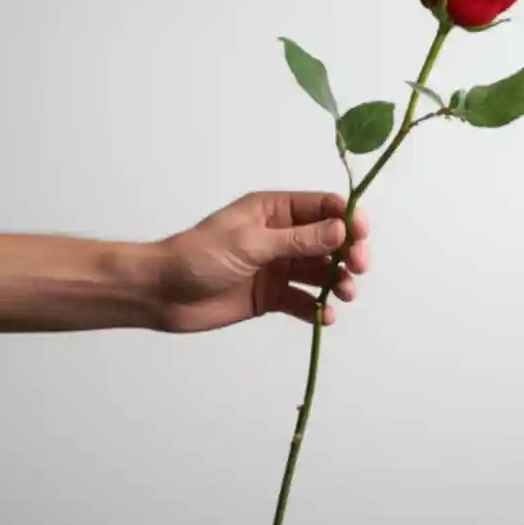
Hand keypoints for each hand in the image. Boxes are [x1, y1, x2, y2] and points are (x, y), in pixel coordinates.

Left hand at [152, 191, 368, 332]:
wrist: (162, 294)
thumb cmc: (199, 257)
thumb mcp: (251, 243)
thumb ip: (298, 240)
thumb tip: (341, 230)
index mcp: (274, 211)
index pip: (322, 207)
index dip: (347, 219)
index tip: (362, 236)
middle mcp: (281, 236)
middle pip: (329, 240)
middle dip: (348, 253)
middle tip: (358, 268)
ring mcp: (277, 267)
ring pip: (320, 272)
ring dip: (337, 282)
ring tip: (343, 295)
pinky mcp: (271, 296)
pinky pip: (303, 301)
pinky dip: (317, 309)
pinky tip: (322, 317)